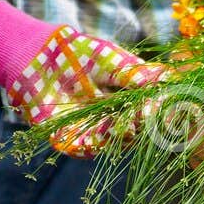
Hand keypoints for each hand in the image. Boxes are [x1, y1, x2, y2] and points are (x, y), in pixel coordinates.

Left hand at [0, 1, 167, 157]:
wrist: (37, 55)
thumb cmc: (77, 53)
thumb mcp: (109, 58)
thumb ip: (133, 72)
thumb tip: (167, 80)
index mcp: (127, 98)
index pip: (149, 110)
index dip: (157, 110)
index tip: (164, 105)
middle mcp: (114, 118)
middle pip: (136, 130)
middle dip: (142, 124)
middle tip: (145, 115)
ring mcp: (93, 131)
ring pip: (115, 143)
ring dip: (123, 135)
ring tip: (128, 122)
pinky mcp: (71, 141)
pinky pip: (87, 150)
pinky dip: (96, 146)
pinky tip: (105, 135)